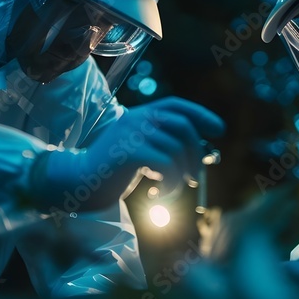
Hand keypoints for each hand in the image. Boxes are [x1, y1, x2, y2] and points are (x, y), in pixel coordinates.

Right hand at [32, 97, 224, 210]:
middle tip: (194, 176)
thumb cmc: (113, 171)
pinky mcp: (129, 152)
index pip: (176, 105)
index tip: (219, 129)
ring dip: (181, 174)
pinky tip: (158, 193)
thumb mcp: (141, 152)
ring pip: (176, 149)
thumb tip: (204, 154)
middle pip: (183, 127)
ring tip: (170, 189)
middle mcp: (137, 119)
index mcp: (140, 115)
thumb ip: (164, 146)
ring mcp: (132, 133)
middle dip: (196, 153)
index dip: (201, 114)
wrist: (79, 183)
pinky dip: (170, 183)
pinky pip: (166, 165)